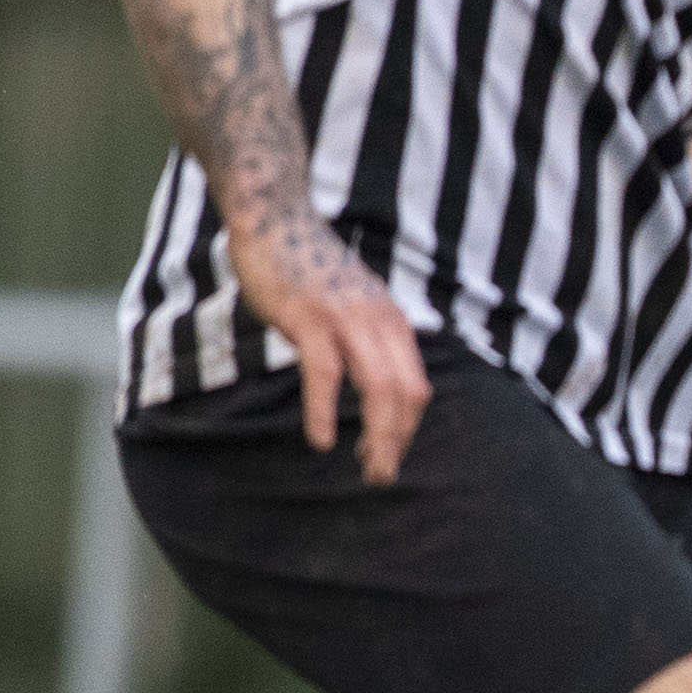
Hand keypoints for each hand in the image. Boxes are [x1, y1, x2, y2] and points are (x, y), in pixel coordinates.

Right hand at [226, 206, 433, 484]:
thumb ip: (365, 337)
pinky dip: (324, 410)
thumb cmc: (307, 265)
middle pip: (406, 392)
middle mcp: (379, 321)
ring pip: (377, 386)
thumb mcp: (351, 302)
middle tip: (382, 476)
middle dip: (398, 440)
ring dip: (376, 435)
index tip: (387, 453)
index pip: (416, 386)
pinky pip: (326, 373)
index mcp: (391, 322)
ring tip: (367, 469)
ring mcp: (347, 319)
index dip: (407, 426)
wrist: (275, 216)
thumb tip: (369, 377)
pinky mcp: (310, 318)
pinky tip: (322, 439)